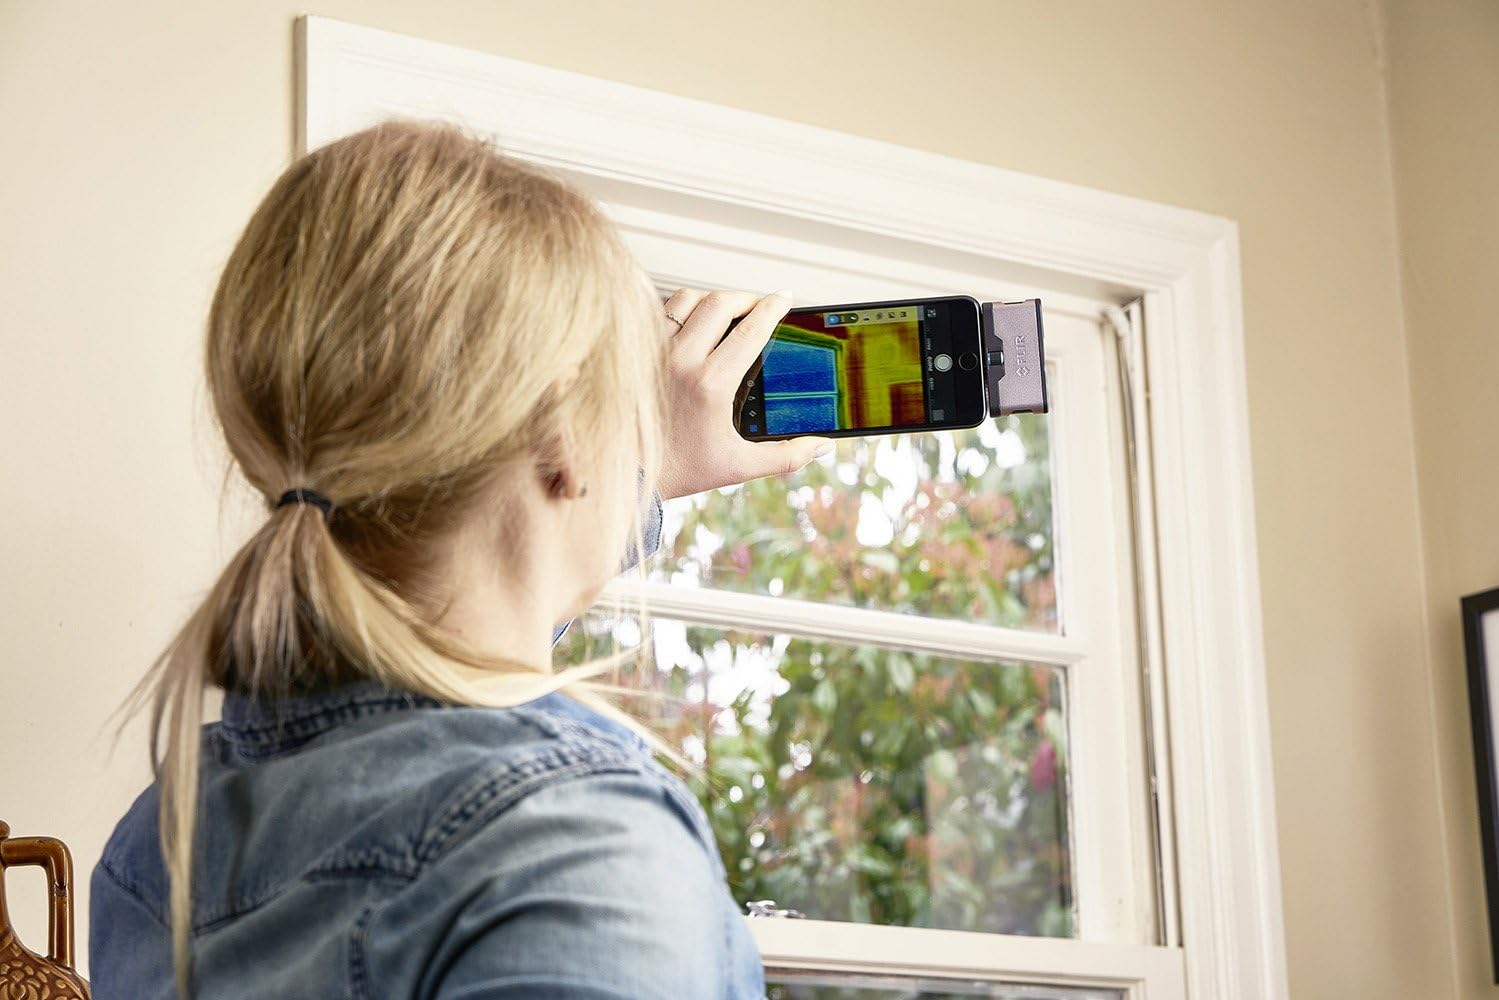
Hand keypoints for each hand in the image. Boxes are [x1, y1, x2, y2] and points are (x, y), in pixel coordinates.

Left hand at [656, 288, 833, 499]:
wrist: (629, 474)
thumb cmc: (682, 470)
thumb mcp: (739, 466)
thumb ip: (786, 456)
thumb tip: (823, 445)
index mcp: (711, 384)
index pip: (751, 329)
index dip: (773, 307)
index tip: (786, 297)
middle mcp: (681, 360)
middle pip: (720, 303)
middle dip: (746, 298)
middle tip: (759, 306)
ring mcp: (655, 352)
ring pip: (688, 299)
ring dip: (712, 299)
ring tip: (727, 311)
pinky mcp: (635, 352)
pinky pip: (661, 312)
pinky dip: (682, 309)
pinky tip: (693, 322)